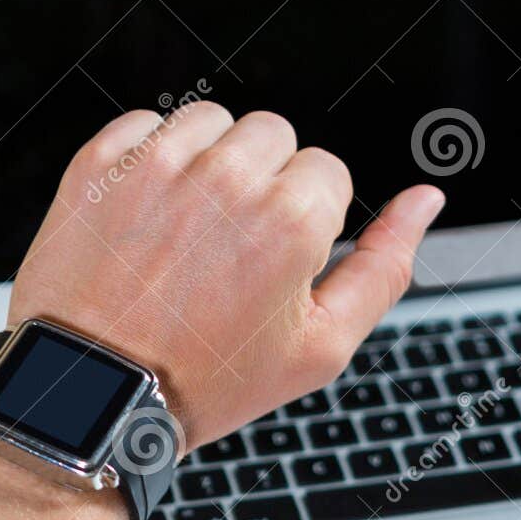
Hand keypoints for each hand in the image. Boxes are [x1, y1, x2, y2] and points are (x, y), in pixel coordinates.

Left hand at [7, 102, 444, 448]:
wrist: (95, 398)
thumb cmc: (206, 383)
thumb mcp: (320, 348)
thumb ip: (385, 266)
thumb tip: (425, 201)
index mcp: (291, 219)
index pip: (326, 171)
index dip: (305, 222)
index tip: (270, 264)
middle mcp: (226, 180)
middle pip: (273, 135)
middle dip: (262, 184)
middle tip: (228, 252)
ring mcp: (158, 166)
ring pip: (213, 121)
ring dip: (208, 162)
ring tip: (187, 233)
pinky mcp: (100, 165)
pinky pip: (147, 124)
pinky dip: (151, 160)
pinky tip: (147, 219)